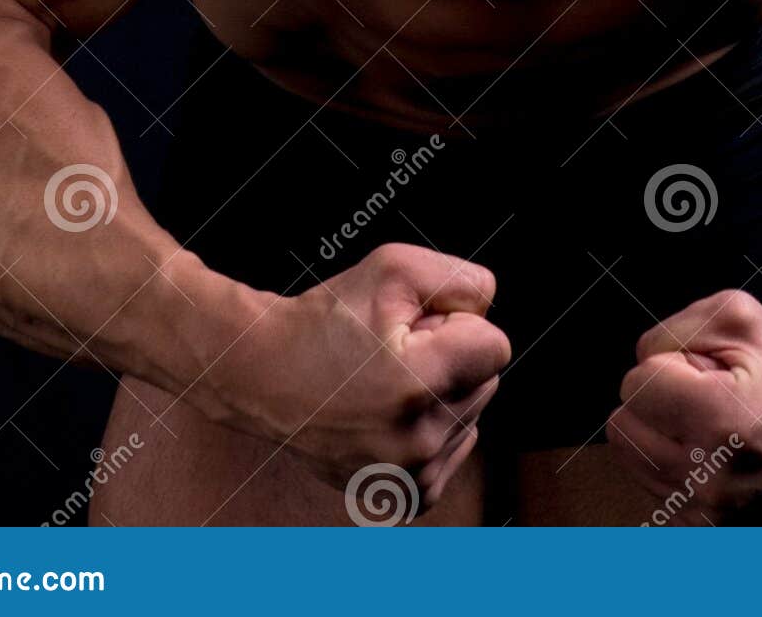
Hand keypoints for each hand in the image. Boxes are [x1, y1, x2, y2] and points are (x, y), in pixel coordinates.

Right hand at [216, 242, 510, 507]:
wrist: (264, 372)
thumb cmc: (325, 320)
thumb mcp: (394, 267)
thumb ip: (462, 280)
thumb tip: (490, 307)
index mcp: (420, 383)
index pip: (496, 346)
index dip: (458, 323)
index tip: (418, 324)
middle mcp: (418, 440)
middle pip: (486, 381)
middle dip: (451, 356)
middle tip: (396, 348)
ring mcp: (409, 475)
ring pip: (469, 414)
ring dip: (441, 391)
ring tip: (387, 378)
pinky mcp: (401, 495)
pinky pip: (453, 451)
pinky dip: (433, 427)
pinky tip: (393, 411)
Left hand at [609, 290, 761, 523]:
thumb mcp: (733, 314)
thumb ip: (669, 332)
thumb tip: (640, 367)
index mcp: (715, 421)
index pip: (632, 387)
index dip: (665, 365)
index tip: (703, 368)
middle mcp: (709, 481)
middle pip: (623, 429)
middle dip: (657, 403)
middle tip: (703, 394)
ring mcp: (713, 515)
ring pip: (635, 461)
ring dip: (662, 435)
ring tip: (711, 423)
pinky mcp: (716, 532)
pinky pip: (657, 489)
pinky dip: (674, 465)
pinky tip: (711, 451)